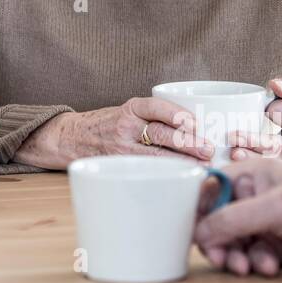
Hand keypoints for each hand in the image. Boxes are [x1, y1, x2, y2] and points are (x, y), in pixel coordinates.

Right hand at [61, 97, 215, 162]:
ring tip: (203, 164)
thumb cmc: (108, 124)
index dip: (177, 114)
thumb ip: (154, 118)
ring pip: (156, 155)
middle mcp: (126, 127)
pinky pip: (147, 169)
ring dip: (182, 160)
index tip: (197, 124)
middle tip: (208, 149)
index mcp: (130, 108)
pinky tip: (182, 175)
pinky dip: (167, 172)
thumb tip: (197, 130)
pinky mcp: (120, 165)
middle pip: (160, 133)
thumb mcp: (128, 111)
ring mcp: (122, 148)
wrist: (73, 137)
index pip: (156, 107)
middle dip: (188, 142)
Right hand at [193, 158, 281, 275]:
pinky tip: (269, 264)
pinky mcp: (274, 243)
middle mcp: (255, 196)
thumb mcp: (275, 207)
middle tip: (218, 256)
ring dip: (236, 255)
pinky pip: (251, 255)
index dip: (198, 207)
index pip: (212, 187)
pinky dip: (256, 262)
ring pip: (232, 241)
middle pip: (218, 219)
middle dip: (217, 240)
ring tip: (244, 265)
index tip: (189, 226)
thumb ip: (234, 219)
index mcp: (252, 174)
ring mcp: (264, 221)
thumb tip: (201, 232)